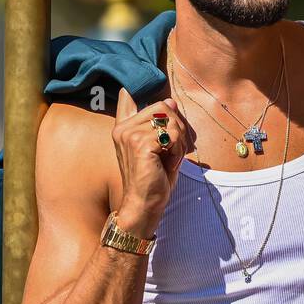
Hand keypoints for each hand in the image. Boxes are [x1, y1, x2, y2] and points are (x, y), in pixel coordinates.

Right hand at [112, 87, 189, 235]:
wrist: (144, 203)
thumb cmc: (153, 177)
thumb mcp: (159, 147)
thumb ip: (160, 123)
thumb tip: (170, 100)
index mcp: (124, 126)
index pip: (143, 100)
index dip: (158, 104)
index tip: (165, 116)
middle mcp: (123, 128)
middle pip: (164, 107)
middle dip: (179, 127)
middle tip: (175, 150)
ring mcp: (130, 135)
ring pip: (171, 121)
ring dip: (180, 142)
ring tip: (171, 159)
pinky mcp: (140, 145)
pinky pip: (173, 135)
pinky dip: (178, 150)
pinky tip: (170, 164)